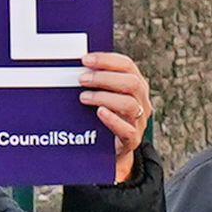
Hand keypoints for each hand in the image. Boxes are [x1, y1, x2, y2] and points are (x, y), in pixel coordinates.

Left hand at [82, 50, 152, 179]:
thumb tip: (70, 67)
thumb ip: (93, 83)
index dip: (107, 60)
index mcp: (135, 86)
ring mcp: (138, 121)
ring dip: (105, 97)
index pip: (128, 66)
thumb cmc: (100, 119)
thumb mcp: (100, 97)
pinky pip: (127, 130)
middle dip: (104, 77)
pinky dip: (113, 119)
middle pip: (131, 83)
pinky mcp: (131, 140)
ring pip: (130, 104)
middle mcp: (141, 101)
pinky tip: (99, 112)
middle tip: (81, 79)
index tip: (85, 59)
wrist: (109, 152)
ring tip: (83, 97)